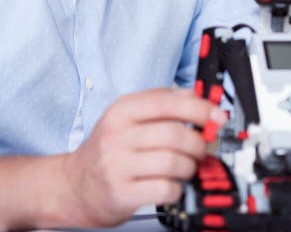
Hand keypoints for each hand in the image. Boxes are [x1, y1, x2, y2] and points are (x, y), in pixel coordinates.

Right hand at [64, 88, 226, 226]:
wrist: (74, 185)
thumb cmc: (106, 150)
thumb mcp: (126, 118)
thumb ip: (159, 104)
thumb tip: (197, 97)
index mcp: (121, 111)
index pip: (166, 102)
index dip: (199, 108)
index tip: (217, 116)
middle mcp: (116, 136)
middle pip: (174, 133)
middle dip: (198, 143)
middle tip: (202, 148)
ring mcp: (116, 165)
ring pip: (172, 162)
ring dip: (190, 166)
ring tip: (186, 168)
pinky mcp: (121, 193)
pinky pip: (165, 188)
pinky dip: (177, 188)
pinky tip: (172, 185)